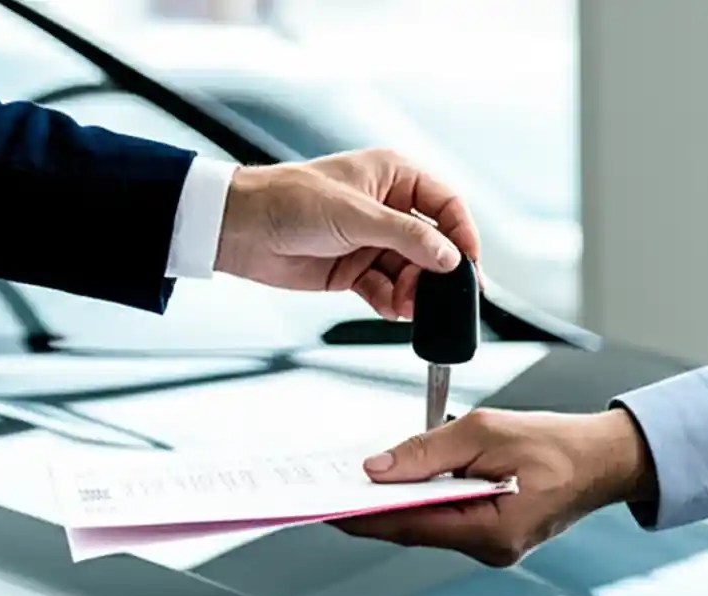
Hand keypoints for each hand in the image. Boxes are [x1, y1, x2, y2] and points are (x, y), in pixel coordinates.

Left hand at [214, 148, 479, 320]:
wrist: (238, 228)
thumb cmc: (287, 200)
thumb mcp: (355, 215)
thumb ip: (407, 237)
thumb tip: (449, 257)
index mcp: (392, 175)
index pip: (445, 204)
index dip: (462, 235)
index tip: (469, 265)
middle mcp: (386, 207)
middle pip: (431, 243)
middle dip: (436, 271)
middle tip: (439, 295)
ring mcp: (369, 240)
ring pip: (410, 271)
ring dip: (412, 291)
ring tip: (407, 304)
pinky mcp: (352, 268)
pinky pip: (385, 288)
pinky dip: (390, 301)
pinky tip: (390, 308)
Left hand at [333, 408, 658, 566]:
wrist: (605, 458)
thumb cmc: (556, 443)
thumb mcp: (484, 431)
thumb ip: (427, 451)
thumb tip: (377, 468)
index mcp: (491, 531)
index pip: (408, 526)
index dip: (361, 515)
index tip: (324, 505)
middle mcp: (490, 549)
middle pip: (412, 529)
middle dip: (371, 508)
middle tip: (329, 488)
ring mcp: (493, 547)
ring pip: (427, 525)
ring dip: (395, 503)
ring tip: (357, 480)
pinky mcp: (494, 535)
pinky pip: (446, 519)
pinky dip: (422, 501)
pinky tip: (402, 482)